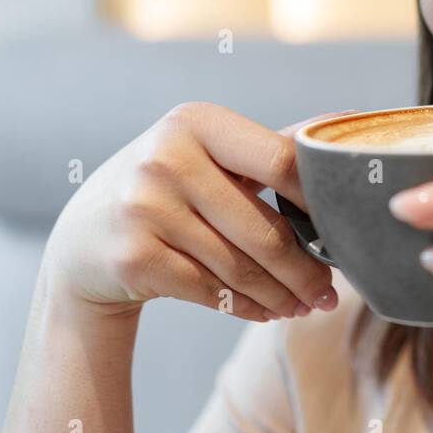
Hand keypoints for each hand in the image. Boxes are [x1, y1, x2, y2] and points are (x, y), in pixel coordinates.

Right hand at [43, 102, 344, 322]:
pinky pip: (212, 291)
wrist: (83, 240)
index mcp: (197, 121)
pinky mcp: (133, 256)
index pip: (282, 161)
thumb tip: (348, 121)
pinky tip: (267, 311)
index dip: (323, 201)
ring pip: (240, 267)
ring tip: (306, 306)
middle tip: (331, 292)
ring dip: (282, 295)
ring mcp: (144, 206)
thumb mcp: (208, 154)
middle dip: (306, 270)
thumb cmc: (169, 189)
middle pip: (265, 229)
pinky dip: (248, 307)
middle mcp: (166, 158)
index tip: (350, 229)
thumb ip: (274, 146)